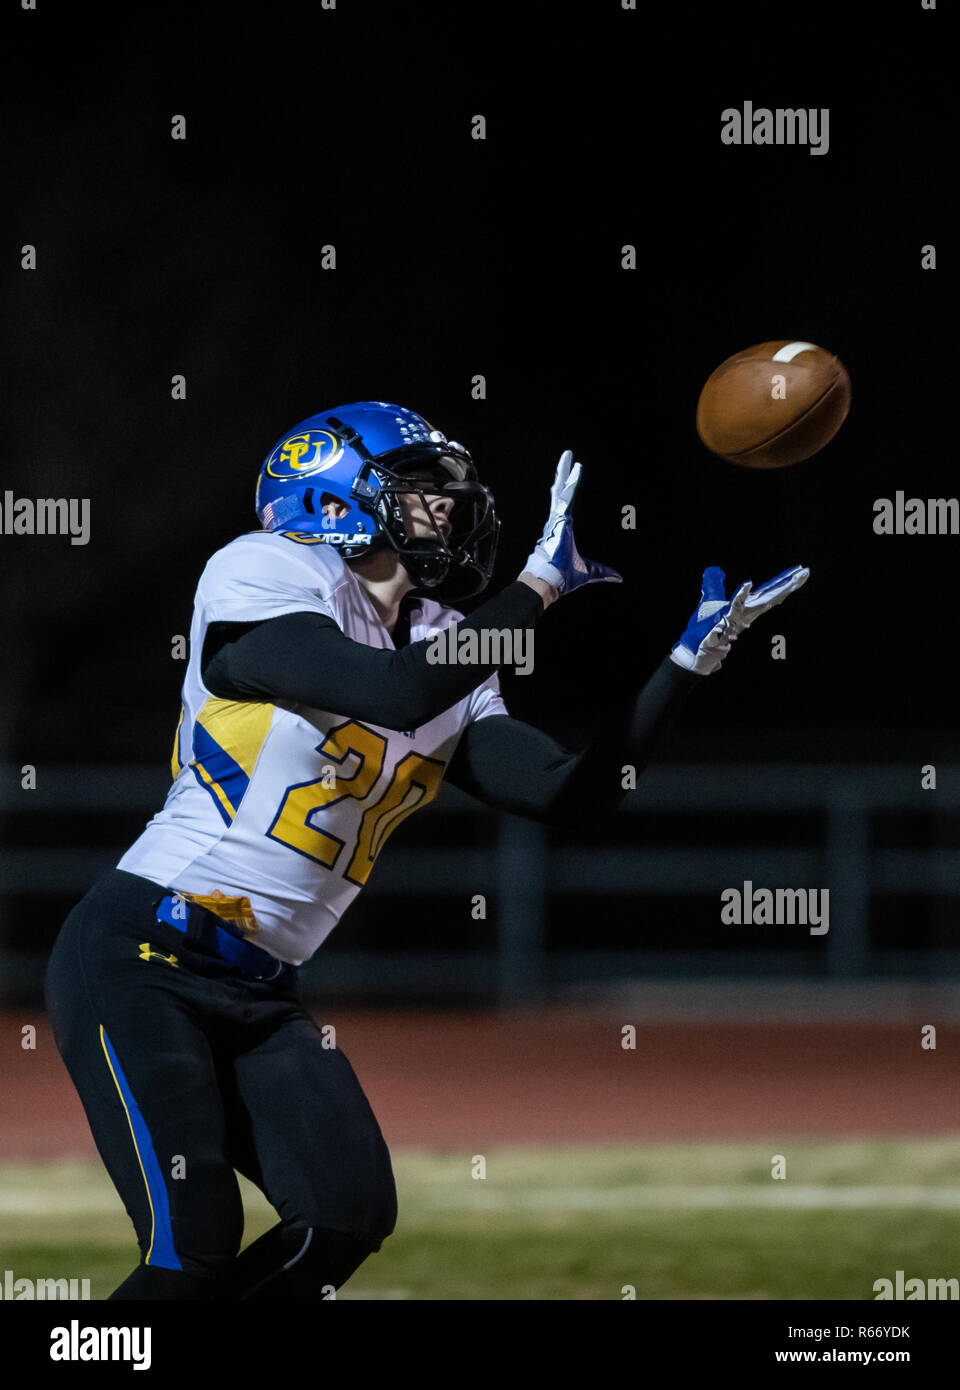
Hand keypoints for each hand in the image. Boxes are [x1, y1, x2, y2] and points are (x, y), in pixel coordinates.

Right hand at [520, 451, 621, 595]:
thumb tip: (619, 577)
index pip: (566, 504)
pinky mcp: (558, 521)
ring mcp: (556, 520)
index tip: (571, 476)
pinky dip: (569, 486)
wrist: (549, 580)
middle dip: (563, 474)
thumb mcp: (589, 571)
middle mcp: (557, 521)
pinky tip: (573, 472)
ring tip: (568, 457)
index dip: (568, 489)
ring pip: (561, 491)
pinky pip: (564, 499)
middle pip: (560, 492)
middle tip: (567, 456)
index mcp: (563, 529)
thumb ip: (603, 571)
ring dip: (565, 473)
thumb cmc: (563, 576)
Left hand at [670, 564, 809, 674]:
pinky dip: (741, 594)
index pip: (769, 591)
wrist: (698, 650)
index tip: (801, 571)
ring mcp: (740, 617)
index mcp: (747, 607)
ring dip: (778, 588)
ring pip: (762, 600)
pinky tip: (747, 583)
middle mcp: (747, 613)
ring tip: (794, 577)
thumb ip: (714, 584)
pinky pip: (734, 605)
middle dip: (789, 583)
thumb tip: (715, 570)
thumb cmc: (705, 628)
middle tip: (806, 572)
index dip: (784, 581)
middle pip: (772, 595)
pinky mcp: (726, 620)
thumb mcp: (710, 600)